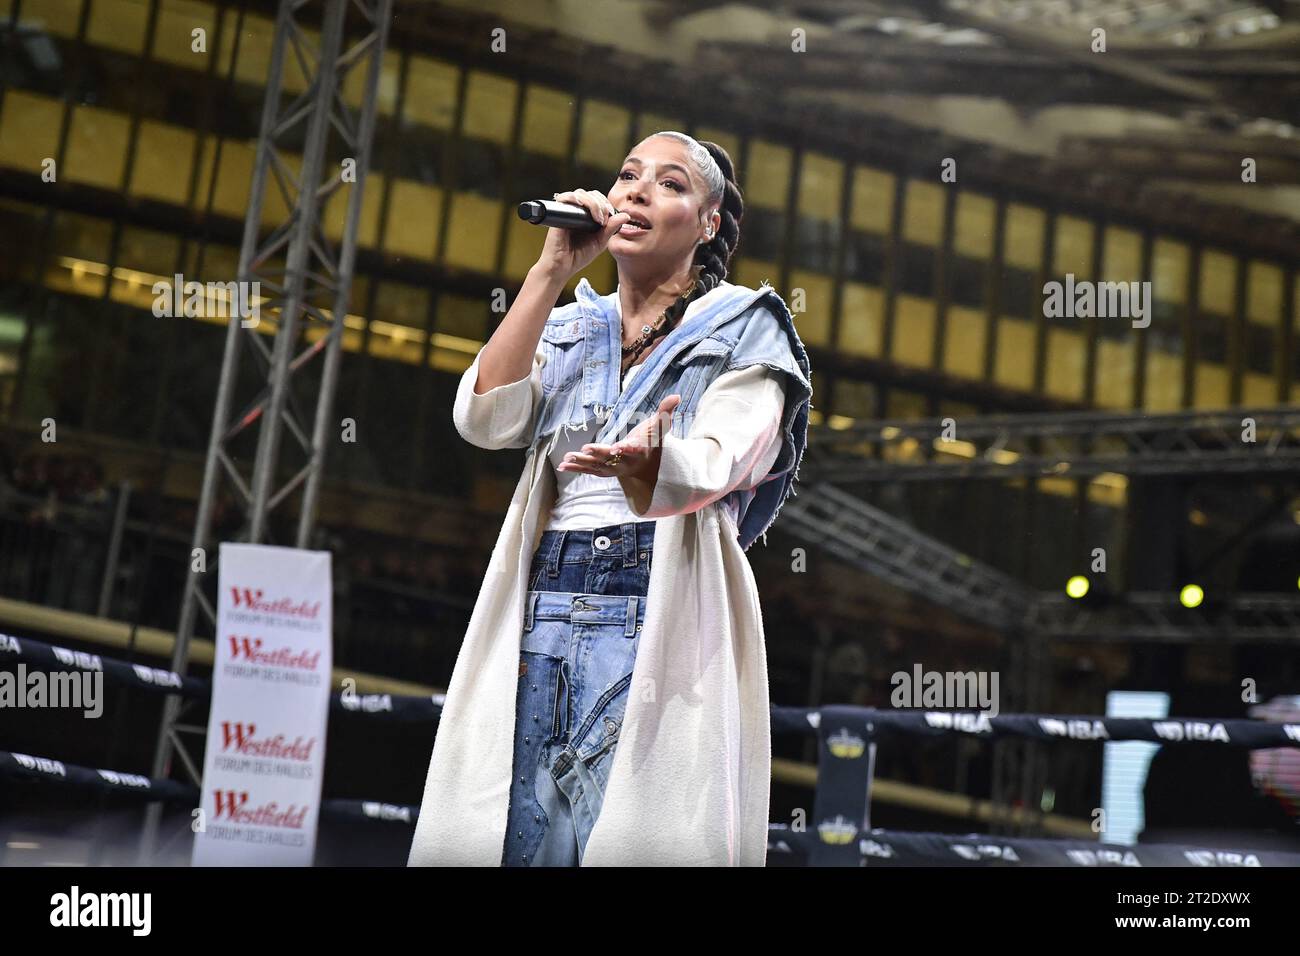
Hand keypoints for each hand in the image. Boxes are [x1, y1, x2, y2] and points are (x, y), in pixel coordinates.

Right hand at [534, 188, 630, 281]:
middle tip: (605, 218)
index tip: (610, 216)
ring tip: (598, 219)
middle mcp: (576, 212)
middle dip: (601, 203)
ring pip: (580, 193)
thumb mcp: (600, 242)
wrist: (562, 267)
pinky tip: (585, 209)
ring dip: (593, 202)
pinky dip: (576, 199)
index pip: (597, 199)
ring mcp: (566, 211)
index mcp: (585, 217)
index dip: (606, 204)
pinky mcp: (557, 213)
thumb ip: (611, 228)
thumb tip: (626, 215)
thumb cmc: (578, 256)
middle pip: (590, 194)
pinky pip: (565, 197)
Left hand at [556, 394, 681, 482]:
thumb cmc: (650, 443)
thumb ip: (665, 412)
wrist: (646, 467)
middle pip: (610, 459)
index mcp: (638, 451)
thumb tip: (676, 396)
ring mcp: (613, 469)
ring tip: (566, 459)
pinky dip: (576, 469)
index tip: (617, 447)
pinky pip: (588, 471)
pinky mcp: (603, 471)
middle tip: (585, 450)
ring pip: (596, 466)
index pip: (632, 449)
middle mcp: (624, 462)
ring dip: (581, 463)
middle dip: (597, 454)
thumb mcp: (659, 427)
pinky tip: (561, 466)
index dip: (625, 449)